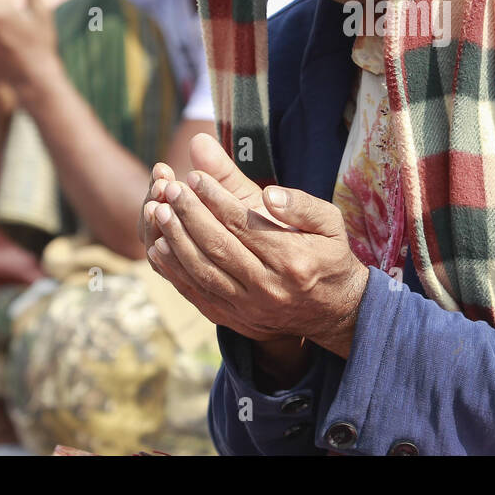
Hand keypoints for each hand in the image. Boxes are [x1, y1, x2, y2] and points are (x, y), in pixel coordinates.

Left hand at [140, 133, 369, 357]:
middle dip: (189, 214)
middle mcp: (268, 287)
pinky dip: (175, 271)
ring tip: (159, 212)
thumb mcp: (330, 222)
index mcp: (292, 259)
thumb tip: (268, 193)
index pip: (242, 224)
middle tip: (170, 189)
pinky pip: (198, 294)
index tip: (195, 176)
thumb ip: (300, 204)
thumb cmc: (330, 256)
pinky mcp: (235, 319)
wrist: (335, 311)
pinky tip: (160, 248)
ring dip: (176, 240)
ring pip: (203, 271)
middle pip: (218, 246)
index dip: (215, 199)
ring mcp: (249, 308)